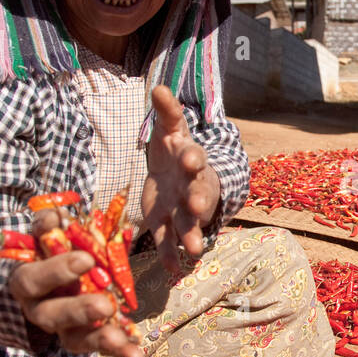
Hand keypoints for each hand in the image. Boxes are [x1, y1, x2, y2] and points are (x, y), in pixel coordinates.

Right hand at [8, 210, 145, 356]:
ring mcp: (61, 328)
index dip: (56, 271)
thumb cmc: (46, 252)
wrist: (44, 280)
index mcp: (27, 282)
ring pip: (75, 339)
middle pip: (52, 316)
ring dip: (101, 340)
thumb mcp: (44, 235)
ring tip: (125, 343)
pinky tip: (136, 354)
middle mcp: (40, 309)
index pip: (33, 279)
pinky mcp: (82, 339)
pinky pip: (98, 347)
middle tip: (104, 305)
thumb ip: (47, 226)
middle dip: (78, 310)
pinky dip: (118, 351)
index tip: (86, 260)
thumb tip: (55, 218)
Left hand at [142, 85, 221, 273]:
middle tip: (199, 209)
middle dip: (199, 202)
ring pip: (189, 223)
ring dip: (191, 235)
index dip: (192, 158)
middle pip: (199, 194)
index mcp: (191, 159)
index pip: (194, 157)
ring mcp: (183, 209)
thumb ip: (166, 111)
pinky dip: (171, 255)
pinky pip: (170, 240)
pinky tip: (170, 269)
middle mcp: (192, 186)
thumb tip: (158, 87)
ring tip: (193, 250)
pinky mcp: (168, 224)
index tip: (189, 159)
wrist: (176, 174)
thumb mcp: (170, 128)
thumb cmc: (174, 148)